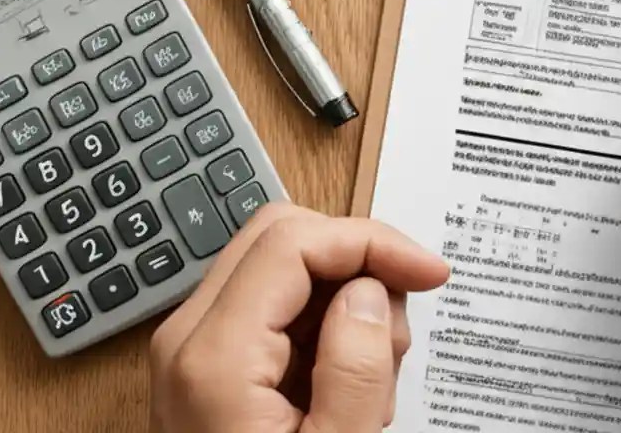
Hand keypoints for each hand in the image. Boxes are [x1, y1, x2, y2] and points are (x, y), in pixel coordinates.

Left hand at [149, 203, 450, 432]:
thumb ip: (358, 369)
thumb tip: (370, 290)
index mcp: (215, 358)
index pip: (295, 242)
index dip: (373, 243)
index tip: (429, 274)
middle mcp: (190, 338)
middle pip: (283, 237)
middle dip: (359, 264)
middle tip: (398, 327)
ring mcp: (194, 347)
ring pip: (284, 266)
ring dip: (346, 298)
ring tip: (371, 378)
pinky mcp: (209, 359)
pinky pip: (276, 304)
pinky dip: (325, 323)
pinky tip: (344, 383)